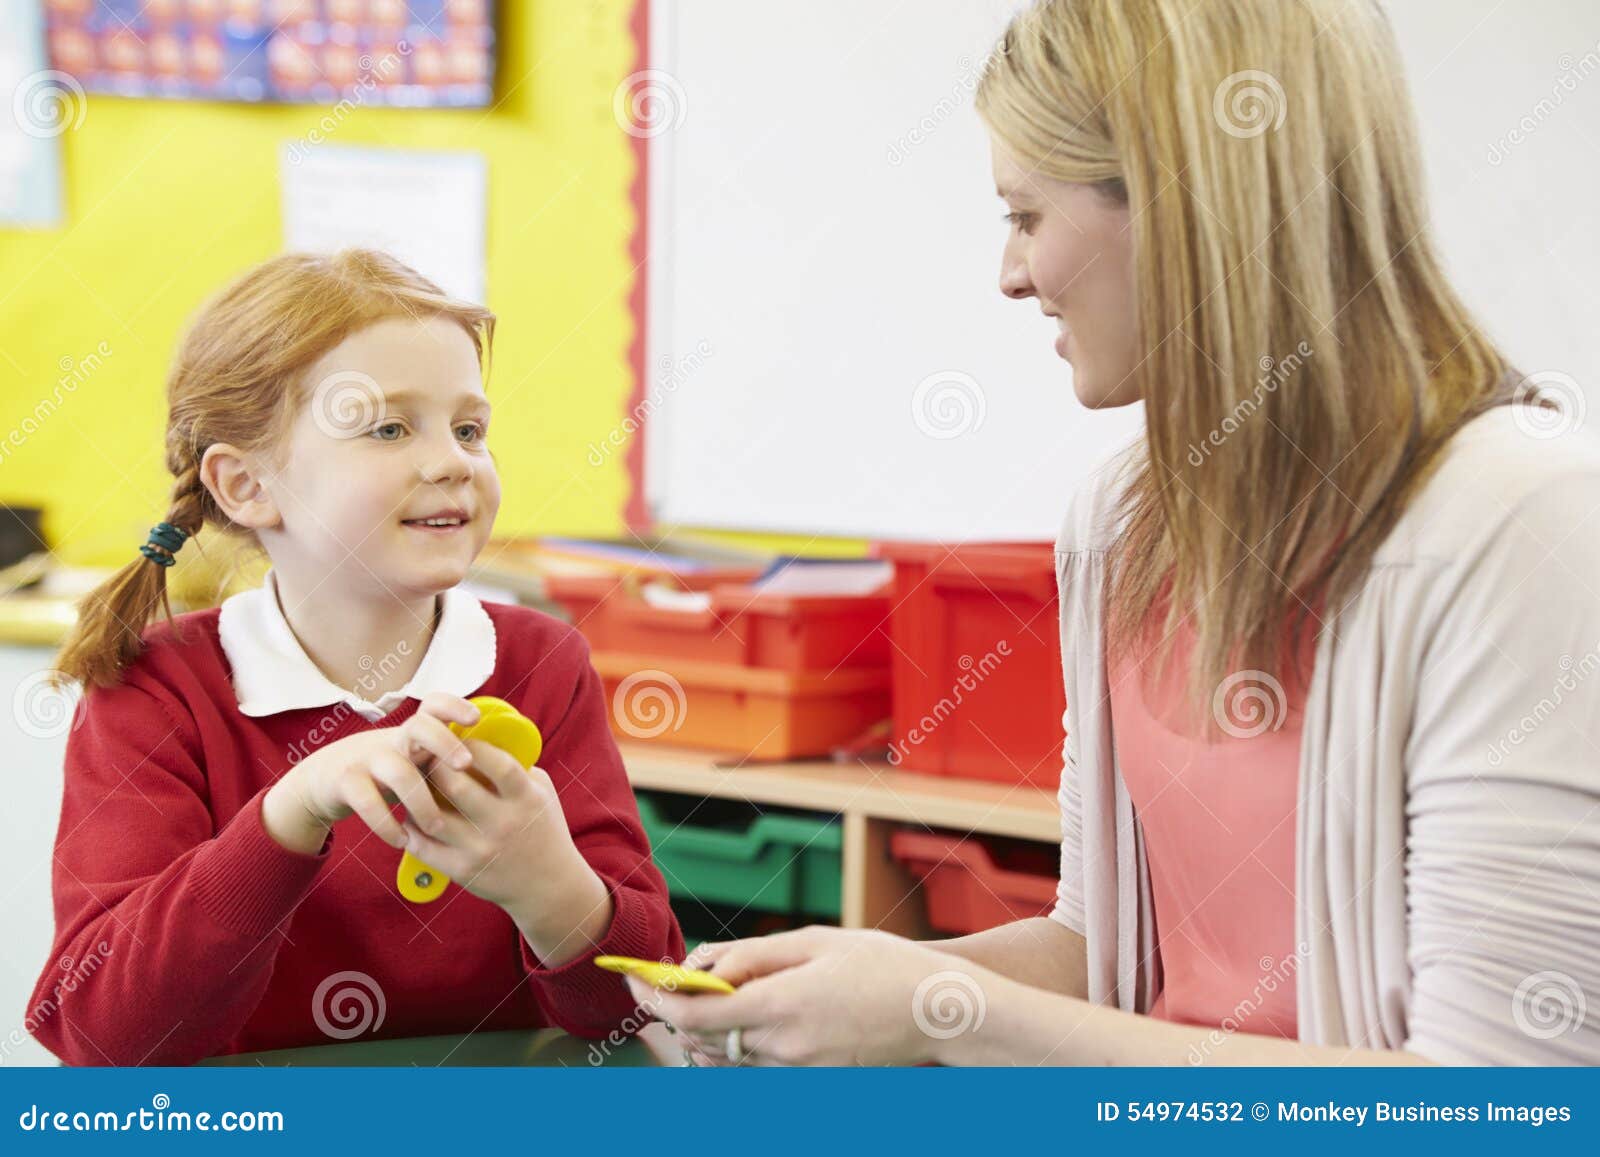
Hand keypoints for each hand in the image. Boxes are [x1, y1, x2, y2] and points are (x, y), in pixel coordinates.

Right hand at [264, 692, 481, 853]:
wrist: (326, 779)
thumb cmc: (386, 772)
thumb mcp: (414, 758)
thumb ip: (443, 761)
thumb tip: (495, 778)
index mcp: (415, 733)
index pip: (434, 705)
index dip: (454, 706)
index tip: (475, 720)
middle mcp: (394, 739)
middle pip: (420, 726)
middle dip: (445, 742)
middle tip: (464, 766)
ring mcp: (368, 758)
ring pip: (399, 772)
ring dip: (422, 803)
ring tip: (437, 827)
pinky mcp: (346, 781)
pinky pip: (368, 801)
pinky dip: (387, 825)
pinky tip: (402, 840)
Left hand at [394, 720, 611, 966]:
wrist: (547, 885)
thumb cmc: (542, 829)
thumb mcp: (541, 793)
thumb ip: (517, 767)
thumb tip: (482, 735)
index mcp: (525, 798)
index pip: (496, 763)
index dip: (472, 746)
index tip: (458, 739)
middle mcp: (503, 823)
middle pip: (455, 785)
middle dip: (434, 765)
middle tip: (424, 756)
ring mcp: (481, 849)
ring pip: (433, 815)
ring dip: (417, 796)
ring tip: (414, 785)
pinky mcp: (463, 871)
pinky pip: (423, 846)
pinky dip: (411, 828)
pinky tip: (411, 816)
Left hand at [628, 926, 996, 1065]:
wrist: (942, 1012)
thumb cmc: (885, 966)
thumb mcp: (817, 942)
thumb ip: (754, 956)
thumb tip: (705, 970)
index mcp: (782, 1006)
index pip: (692, 1017)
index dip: (652, 1000)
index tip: (630, 980)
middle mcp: (784, 1049)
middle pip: (702, 1041)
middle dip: (675, 1012)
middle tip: (665, 980)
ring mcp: (798, 1072)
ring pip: (726, 1057)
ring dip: (705, 1030)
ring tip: (709, 992)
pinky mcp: (811, 1081)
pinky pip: (756, 1065)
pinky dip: (737, 1042)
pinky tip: (748, 1012)